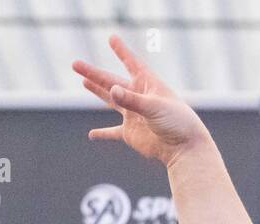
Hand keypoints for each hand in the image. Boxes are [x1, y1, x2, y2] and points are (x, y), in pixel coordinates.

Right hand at [72, 34, 213, 166]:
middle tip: (75, 64)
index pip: (132, 63)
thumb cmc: (176, 122)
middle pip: (112, 81)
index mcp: (148, 84)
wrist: (184, 148)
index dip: (121, 51)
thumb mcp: (154, 107)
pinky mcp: (131, 133)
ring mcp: (133, 115)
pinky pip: (113, 132)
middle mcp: (139, 97)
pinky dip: (103, 134)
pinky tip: (92, 135)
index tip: (112, 38)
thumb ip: (132, 100)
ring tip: (84, 81)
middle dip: (94, 74)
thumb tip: (112, 90)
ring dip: (97, 91)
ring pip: (111, 100)